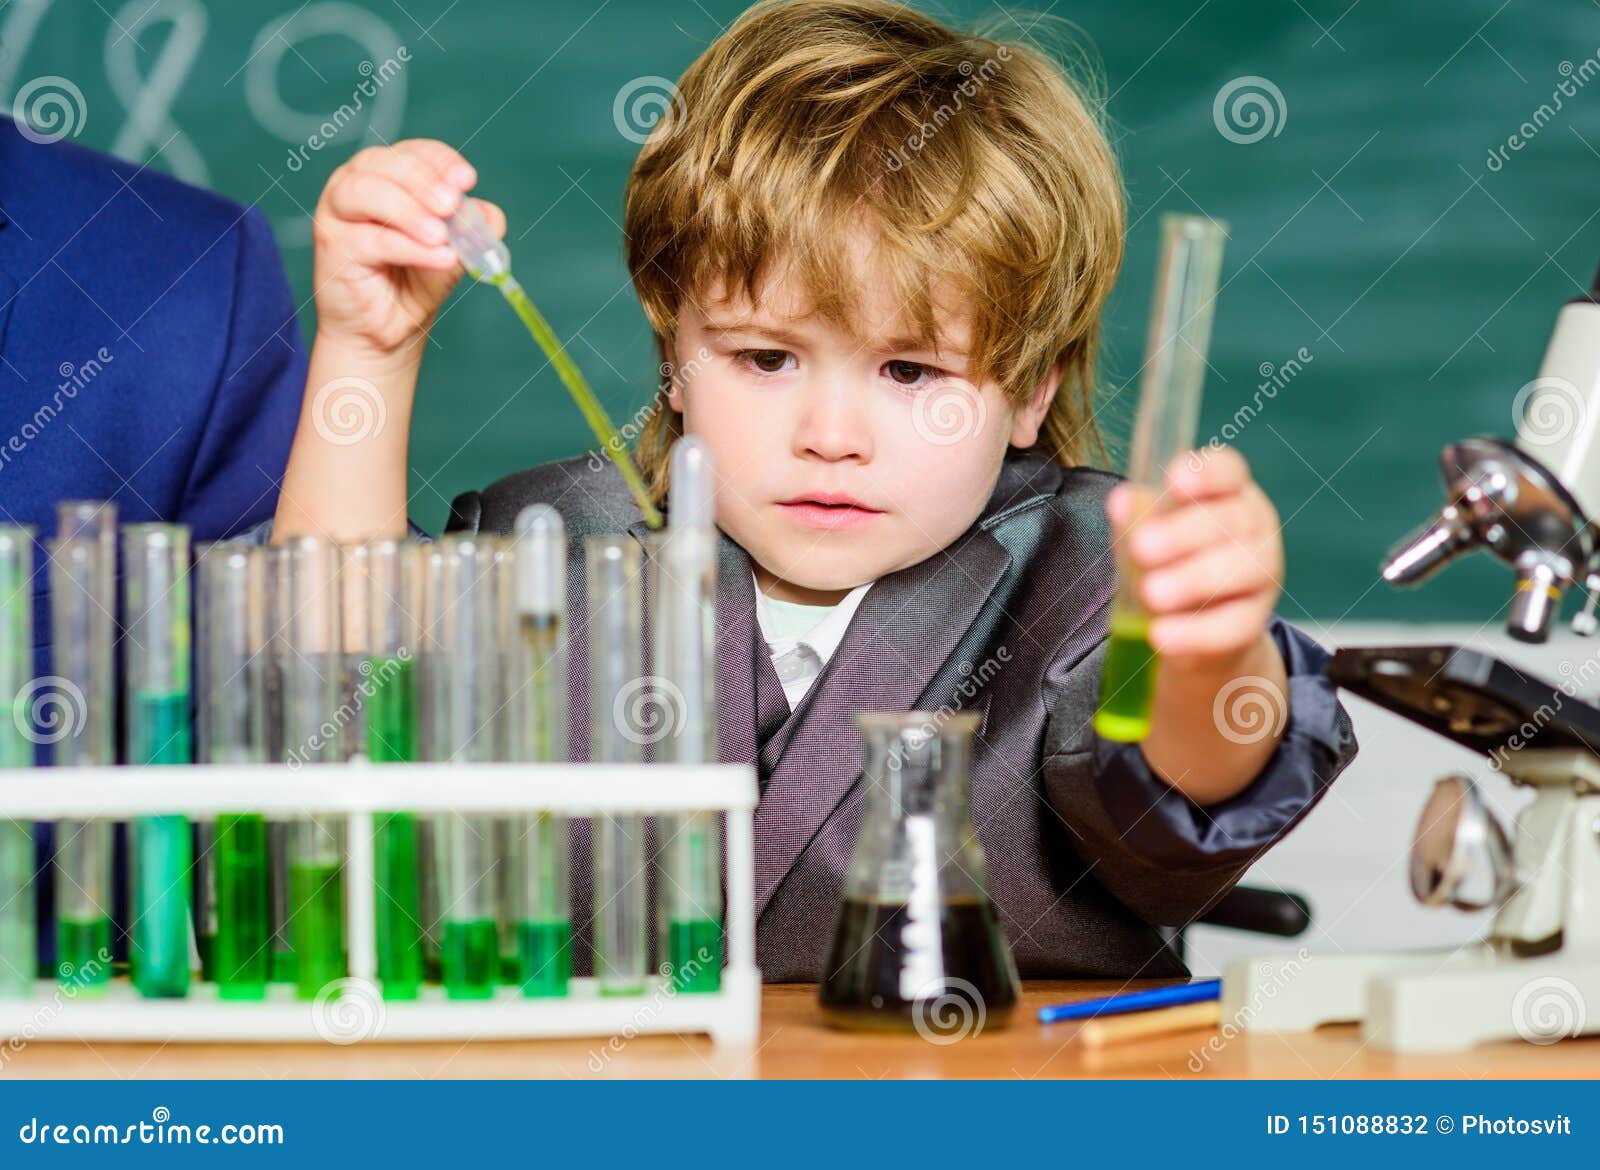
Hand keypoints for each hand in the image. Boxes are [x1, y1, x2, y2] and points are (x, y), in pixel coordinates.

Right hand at [311, 139, 505, 356]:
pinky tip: (438, 258)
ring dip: (409, 210)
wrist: (389, 329)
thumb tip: (489, 216)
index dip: (440, 161)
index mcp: (388, 174)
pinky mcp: (332, 244)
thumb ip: (472, 230)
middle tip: (452, 204)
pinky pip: (370, 239)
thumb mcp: (454, 251)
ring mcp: (338, 211)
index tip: (468, 180)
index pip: (413, 152)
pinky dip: (409, 247)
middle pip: (386, 163)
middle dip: (424, 180)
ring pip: (367, 192)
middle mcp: (357, 183)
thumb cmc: (415, 282)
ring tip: (441, 236)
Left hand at [1106, 446, 1282, 667]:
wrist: (1188, 628)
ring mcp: (1261, 575)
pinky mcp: (1254, 622)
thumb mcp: (1147, 535)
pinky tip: (1161, 633)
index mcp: (1228, 493)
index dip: (1207, 473)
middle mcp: (1254, 528)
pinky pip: (1232, 626)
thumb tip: (1121, 501)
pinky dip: (1195, 631)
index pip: (1229, 471)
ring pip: (1240, 570)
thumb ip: (1135, 518)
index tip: (1175, 480)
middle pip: (1231, 520)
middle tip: (1141, 547)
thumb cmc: (1168, 562)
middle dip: (1183, 533)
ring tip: (1151, 593)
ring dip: (1192, 580)